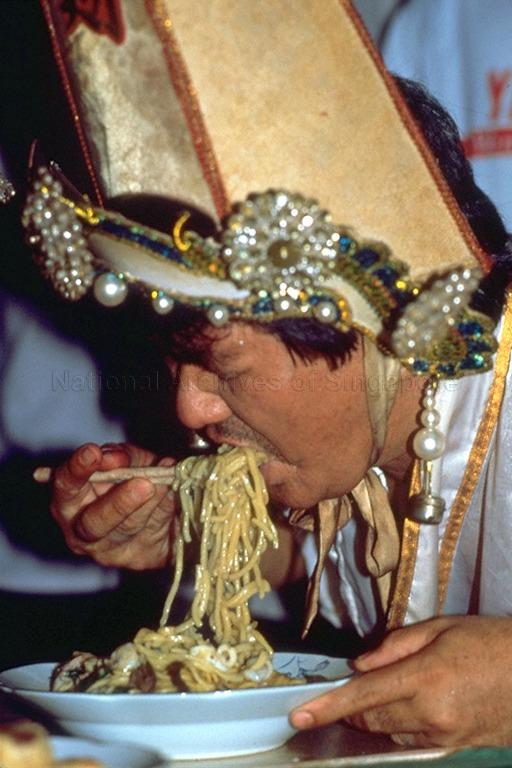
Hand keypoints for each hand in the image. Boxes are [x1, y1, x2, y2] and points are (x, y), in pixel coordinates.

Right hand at [50, 442, 176, 568]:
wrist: (168, 511)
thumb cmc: (137, 479)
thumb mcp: (130, 459)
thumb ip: (120, 456)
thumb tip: (115, 458)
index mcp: (71, 499)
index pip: (65, 486)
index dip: (77, 469)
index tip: (93, 453)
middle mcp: (80, 530)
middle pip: (92, 522)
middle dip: (118, 502)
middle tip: (143, 483)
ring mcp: (108, 550)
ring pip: (127, 529)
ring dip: (148, 504)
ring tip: (163, 485)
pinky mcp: (137, 559)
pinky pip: (152, 536)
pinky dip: (164, 512)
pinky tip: (172, 498)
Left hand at [290, 615, 511, 746]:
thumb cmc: (488, 642)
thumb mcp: (441, 628)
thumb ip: (395, 645)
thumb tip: (360, 663)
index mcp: (426, 676)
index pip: (363, 695)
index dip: (327, 707)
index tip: (299, 716)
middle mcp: (431, 712)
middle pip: (370, 718)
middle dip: (352, 706)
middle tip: (353, 685)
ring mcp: (444, 736)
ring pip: (388, 732)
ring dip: (377, 715)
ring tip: (392, 688)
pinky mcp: (454, 747)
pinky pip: (411, 741)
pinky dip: (399, 725)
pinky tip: (410, 704)